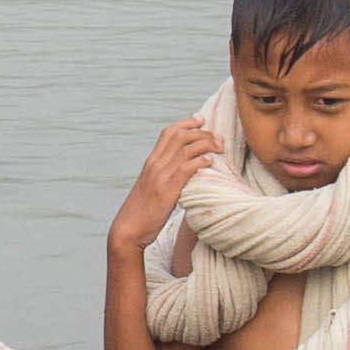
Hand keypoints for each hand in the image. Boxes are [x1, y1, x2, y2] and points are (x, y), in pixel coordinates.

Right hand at [109, 120, 216, 260]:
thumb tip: (183, 170)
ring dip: (206, 144)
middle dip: (202, 132)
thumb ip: (165, 174)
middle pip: (180, 136)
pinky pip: (187, 168)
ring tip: (219, 148)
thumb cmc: (143, 210)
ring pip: (186, 148)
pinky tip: (210, 162)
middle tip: (218, 138)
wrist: (129, 228)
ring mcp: (161, 176)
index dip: (186, 123)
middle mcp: (155, 164)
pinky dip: (200, 161)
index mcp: (151, 161)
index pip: (168, 132)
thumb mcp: (152, 186)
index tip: (202, 121)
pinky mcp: (167, 189)